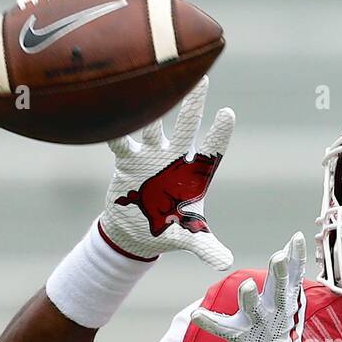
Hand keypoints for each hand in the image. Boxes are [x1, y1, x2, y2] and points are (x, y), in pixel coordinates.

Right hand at [99, 75, 233, 269]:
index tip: (228, 113)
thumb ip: (206, 247)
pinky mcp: (127, 162)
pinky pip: (121, 142)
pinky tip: (112, 112)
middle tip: (202, 78)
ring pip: (153, 126)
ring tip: (155, 81)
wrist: (135, 233)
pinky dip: (117, 131)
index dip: (219, 134)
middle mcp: (174, 160)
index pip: (210, 152)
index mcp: (194, 175)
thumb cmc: (168, 230)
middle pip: (186, 128)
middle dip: (192, 106)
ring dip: (154, 108)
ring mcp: (150, 157)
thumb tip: (226, 263)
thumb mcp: (189, 237)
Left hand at [192, 232, 308, 341]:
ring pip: (253, 310)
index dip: (296, 257)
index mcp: (286, 302)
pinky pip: (222, 329)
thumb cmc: (282, 328)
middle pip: (277, 290)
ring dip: (250, 298)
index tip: (297, 239)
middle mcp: (274, 312)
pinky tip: (196, 314)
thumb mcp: (292, 302)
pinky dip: (208, 322)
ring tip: (247, 285)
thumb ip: (292, 274)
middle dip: (278, 274)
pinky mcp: (239, 338)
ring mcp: (256, 326)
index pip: (294, 276)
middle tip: (278, 257)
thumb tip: (296, 241)